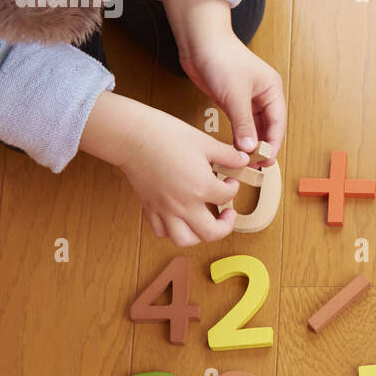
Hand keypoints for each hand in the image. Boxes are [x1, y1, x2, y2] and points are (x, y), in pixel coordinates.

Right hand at [121, 105, 252, 245]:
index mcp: (201, 187)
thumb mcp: (205, 142)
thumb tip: (243, 161)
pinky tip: (181, 218)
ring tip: (205, 222)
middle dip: (225, 226)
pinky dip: (173, 230)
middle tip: (228, 213)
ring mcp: (165, 209)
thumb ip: (227, 155)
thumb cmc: (166, 136)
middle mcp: (184, 205)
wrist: (132, 136)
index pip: (227, 196)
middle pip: (211, 233)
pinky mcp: (150, 208)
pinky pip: (161, 231)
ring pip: (185, 240)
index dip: (234, 187)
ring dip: (199, 235)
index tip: (231, 179)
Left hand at [180, 34, 285, 164]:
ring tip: (246, 161)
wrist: (200, 42)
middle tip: (256, 166)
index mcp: (272, 90)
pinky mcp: (232, 101)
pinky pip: (240, 124)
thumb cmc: (222, 58)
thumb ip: (243, 123)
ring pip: (254, 127)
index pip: (277, 123)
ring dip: (251, 143)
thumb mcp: (235, 95)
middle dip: (263, 147)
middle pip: (268, 127)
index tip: (266, 161)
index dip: (273, 144)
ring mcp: (247, 99)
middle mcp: (263, 95)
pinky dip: (239, 136)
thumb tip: (250, 148)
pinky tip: (235, 148)